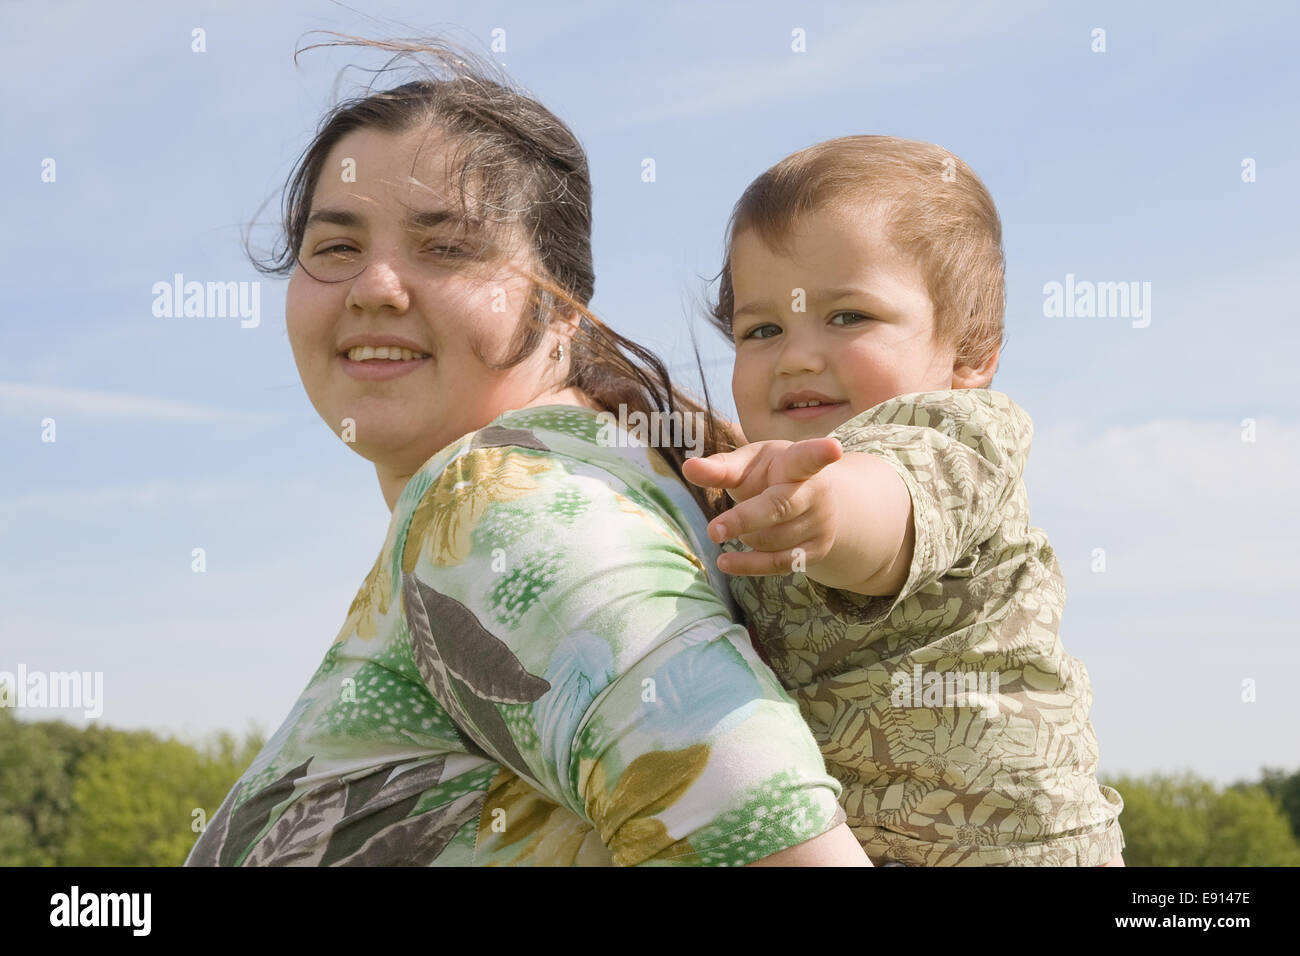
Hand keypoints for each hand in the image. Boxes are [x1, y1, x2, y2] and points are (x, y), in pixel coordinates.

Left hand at [681, 437, 843, 575]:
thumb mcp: (750, 463)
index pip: (808, 457)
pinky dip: (748, 565)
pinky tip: (725, 562)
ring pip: (771, 539)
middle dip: (746, 519)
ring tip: (742, 524)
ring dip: (746, 535)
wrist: (817, 501)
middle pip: (779, 507)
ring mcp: (820, 523)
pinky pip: (778, 563)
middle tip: (713, 531)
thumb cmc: (774, 475)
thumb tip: (688, 467)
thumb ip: (721, 467)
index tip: (832, 448)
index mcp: (797, 462)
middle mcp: (815, 492)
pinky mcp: (816, 550)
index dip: (820, 452)